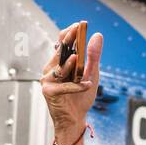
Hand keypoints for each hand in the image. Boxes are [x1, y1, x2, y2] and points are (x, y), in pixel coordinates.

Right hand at [41, 24, 102, 144]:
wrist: (76, 119)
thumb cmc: (81, 97)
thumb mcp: (91, 73)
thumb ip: (93, 55)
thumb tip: (97, 35)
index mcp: (60, 62)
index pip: (61, 42)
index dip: (69, 33)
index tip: (79, 25)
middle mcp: (52, 69)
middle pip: (59, 51)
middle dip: (68, 40)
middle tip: (77, 29)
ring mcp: (48, 80)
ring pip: (60, 68)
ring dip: (69, 65)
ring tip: (77, 58)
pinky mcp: (49, 92)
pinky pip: (63, 86)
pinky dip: (76, 87)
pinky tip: (86, 86)